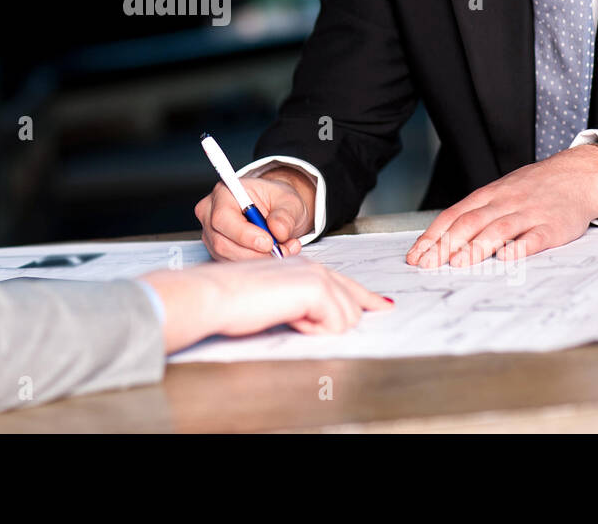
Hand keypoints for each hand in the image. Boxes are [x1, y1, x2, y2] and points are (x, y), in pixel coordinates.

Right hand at [140, 258, 392, 351]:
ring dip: (318, 328)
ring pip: (348, 317)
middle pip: (354, 302)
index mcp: (303, 267)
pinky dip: (312, 331)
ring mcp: (316, 275)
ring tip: (288, 319)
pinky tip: (291, 319)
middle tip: (299, 323)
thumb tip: (321, 319)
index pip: (345, 283)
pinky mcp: (315, 288)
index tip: (382, 305)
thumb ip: (299, 303)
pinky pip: (335, 325)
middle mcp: (313, 266)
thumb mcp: (274, 300)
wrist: (215, 295)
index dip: (365, 298)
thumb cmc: (233, 300)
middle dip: (332, 323)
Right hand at [193, 168, 315, 260]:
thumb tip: (278, 230)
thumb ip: (285, 215)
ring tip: (282, 249)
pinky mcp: (219, 251)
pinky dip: (255, 263)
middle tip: (280, 250)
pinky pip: (232, 264)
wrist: (278, 211)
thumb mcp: (289, 201)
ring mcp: (212, 234)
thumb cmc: (277, 200)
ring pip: (228, 256)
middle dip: (254, 252)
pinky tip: (272, 254)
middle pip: (222, 242)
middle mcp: (212, 213)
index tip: (267, 242)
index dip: (244, 234)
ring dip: (257, 259)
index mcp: (224, 193)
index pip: (223, 217)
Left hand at [405, 144, 597, 267]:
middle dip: (446, 245)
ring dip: (477, 246)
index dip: (432, 236)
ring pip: (499, 229)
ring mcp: (529, 214)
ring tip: (458, 263)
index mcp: (488, 195)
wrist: (578, 174)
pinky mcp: (553, 227)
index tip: (415, 256)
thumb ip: (475, 214)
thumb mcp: (500, 193)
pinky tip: (506, 259)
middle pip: (470, 222)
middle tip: (429, 265)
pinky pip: (535, 237)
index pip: (453, 215)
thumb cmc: (533, 188)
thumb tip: (442, 238)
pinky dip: (520, 248)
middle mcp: (505, 203)